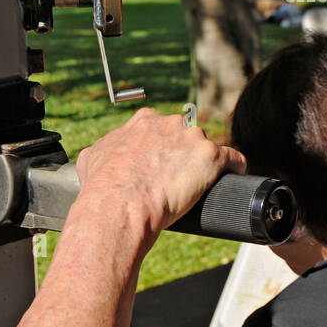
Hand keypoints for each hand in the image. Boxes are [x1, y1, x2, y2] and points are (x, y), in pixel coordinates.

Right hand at [73, 107, 245, 235]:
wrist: (119, 206)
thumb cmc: (103, 186)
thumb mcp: (93, 156)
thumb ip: (106, 146)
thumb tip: (105, 152)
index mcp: (144, 120)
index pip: (162, 128)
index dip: (162, 147)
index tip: (161, 163)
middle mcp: (170, 123)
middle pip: (186, 136)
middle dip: (183, 155)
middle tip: (175, 179)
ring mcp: (193, 138)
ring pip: (207, 149)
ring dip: (204, 164)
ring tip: (196, 187)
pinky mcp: (211, 157)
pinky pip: (234, 159)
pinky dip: (234, 168)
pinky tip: (231, 177)